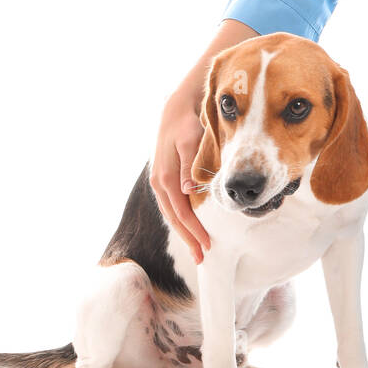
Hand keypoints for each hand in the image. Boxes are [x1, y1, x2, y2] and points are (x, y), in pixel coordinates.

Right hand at [149, 87, 212, 264]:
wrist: (175, 111)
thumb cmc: (187, 124)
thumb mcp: (190, 141)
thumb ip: (190, 166)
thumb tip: (188, 190)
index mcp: (166, 177)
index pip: (182, 212)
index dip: (194, 230)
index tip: (208, 244)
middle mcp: (159, 182)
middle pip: (174, 219)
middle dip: (188, 239)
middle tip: (202, 257)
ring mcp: (159, 181)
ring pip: (171, 214)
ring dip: (184, 232)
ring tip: (197, 249)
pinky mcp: (163, 178)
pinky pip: (171, 205)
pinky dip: (180, 220)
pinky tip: (189, 227)